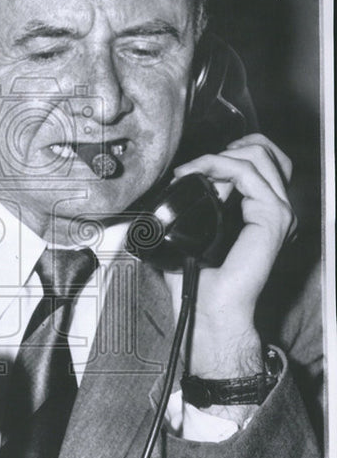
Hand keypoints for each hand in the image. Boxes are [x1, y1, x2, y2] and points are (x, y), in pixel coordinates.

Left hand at [164, 133, 295, 382]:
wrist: (209, 310)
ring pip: (259, 155)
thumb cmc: (200, 281)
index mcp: (260, 211)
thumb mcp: (191, 233)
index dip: (224, 154)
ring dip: (218, 155)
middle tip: (197, 166)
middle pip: (265, 151)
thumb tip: (178, 182)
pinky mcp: (273, 217)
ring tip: (193, 171)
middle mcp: (275, 208)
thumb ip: (194, 205)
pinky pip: (248, 173)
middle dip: (228, 147)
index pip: (256, 162)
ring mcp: (278, 211)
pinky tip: (197, 174)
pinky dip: (219, 165)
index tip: (189, 170)